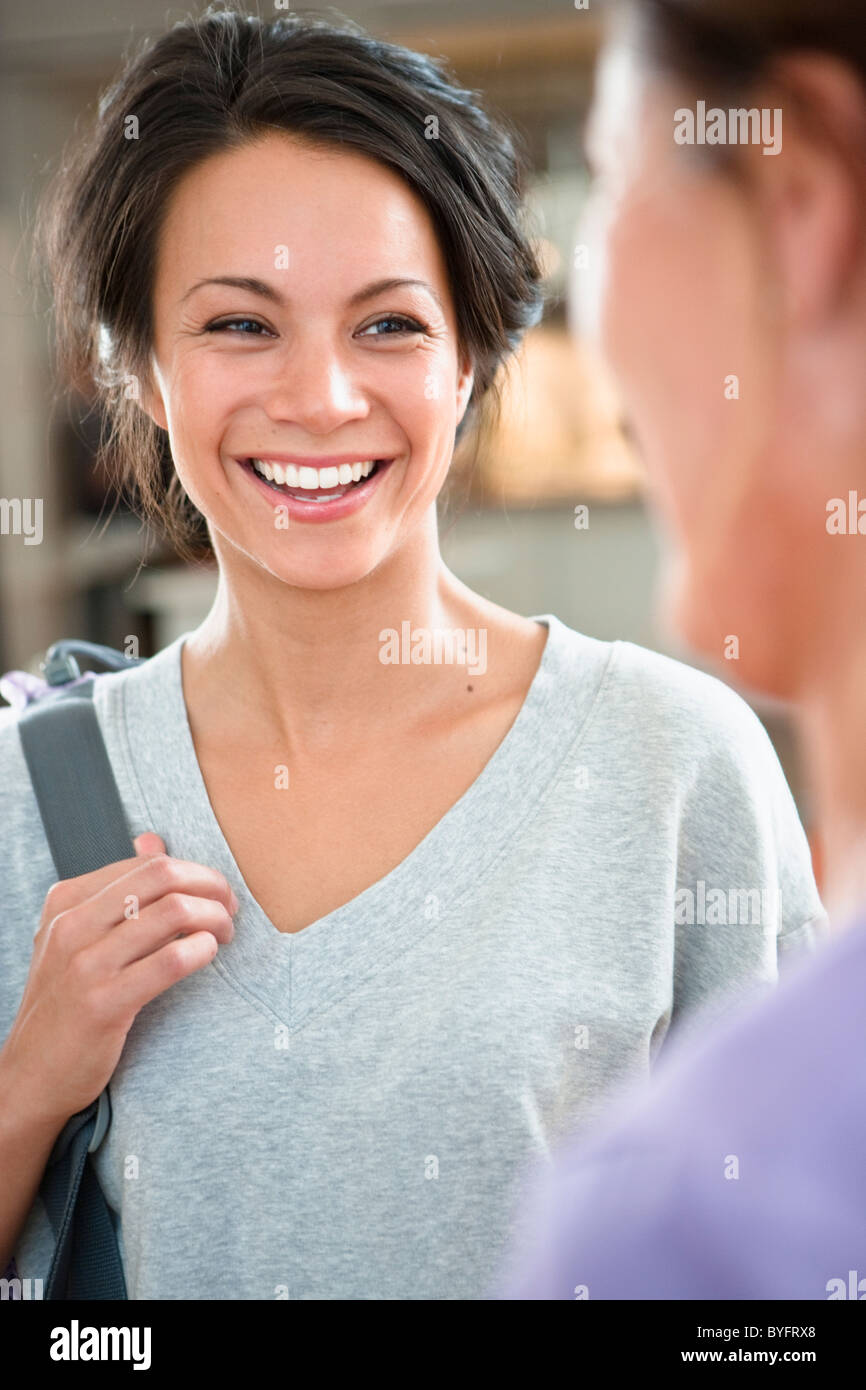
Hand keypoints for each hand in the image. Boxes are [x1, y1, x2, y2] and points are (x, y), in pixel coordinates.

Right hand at [0, 833, 237, 1125]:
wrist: (31, 1075)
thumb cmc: (65, 1002)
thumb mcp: (76, 938)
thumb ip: (115, 889)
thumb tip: (152, 840)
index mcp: (66, 902)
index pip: (148, 863)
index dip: (195, 873)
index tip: (215, 893)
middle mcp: (71, 926)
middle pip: (162, 876)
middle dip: (210, 886)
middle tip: (230, 908)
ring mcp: (84, 964)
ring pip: (172, 913)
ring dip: (215, 919)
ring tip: (226, 935)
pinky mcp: (103, 1004)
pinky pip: (170, 961)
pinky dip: (202, 951)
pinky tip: (210, 955)